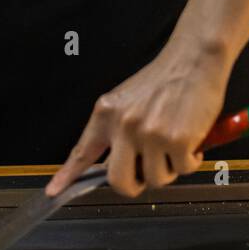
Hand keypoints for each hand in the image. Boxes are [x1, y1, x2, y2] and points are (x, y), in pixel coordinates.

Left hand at [46, 39, 229, 198]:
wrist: (195, 58)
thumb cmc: (165, 78)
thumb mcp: (127, 98)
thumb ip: (116, 127)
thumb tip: (115, 161)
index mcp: (106, 113)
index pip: (83, 151)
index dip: (67, 176)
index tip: (53, 191)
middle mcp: (124, 125)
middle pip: (118, 180)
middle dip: (134, 185)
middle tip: (147, 174)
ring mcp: (150, 134)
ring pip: (156, 179)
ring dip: (170, 168)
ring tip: (176, 143)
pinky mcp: (177, 140)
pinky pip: (183, 170)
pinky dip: (191, 161)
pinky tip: (192, 140)